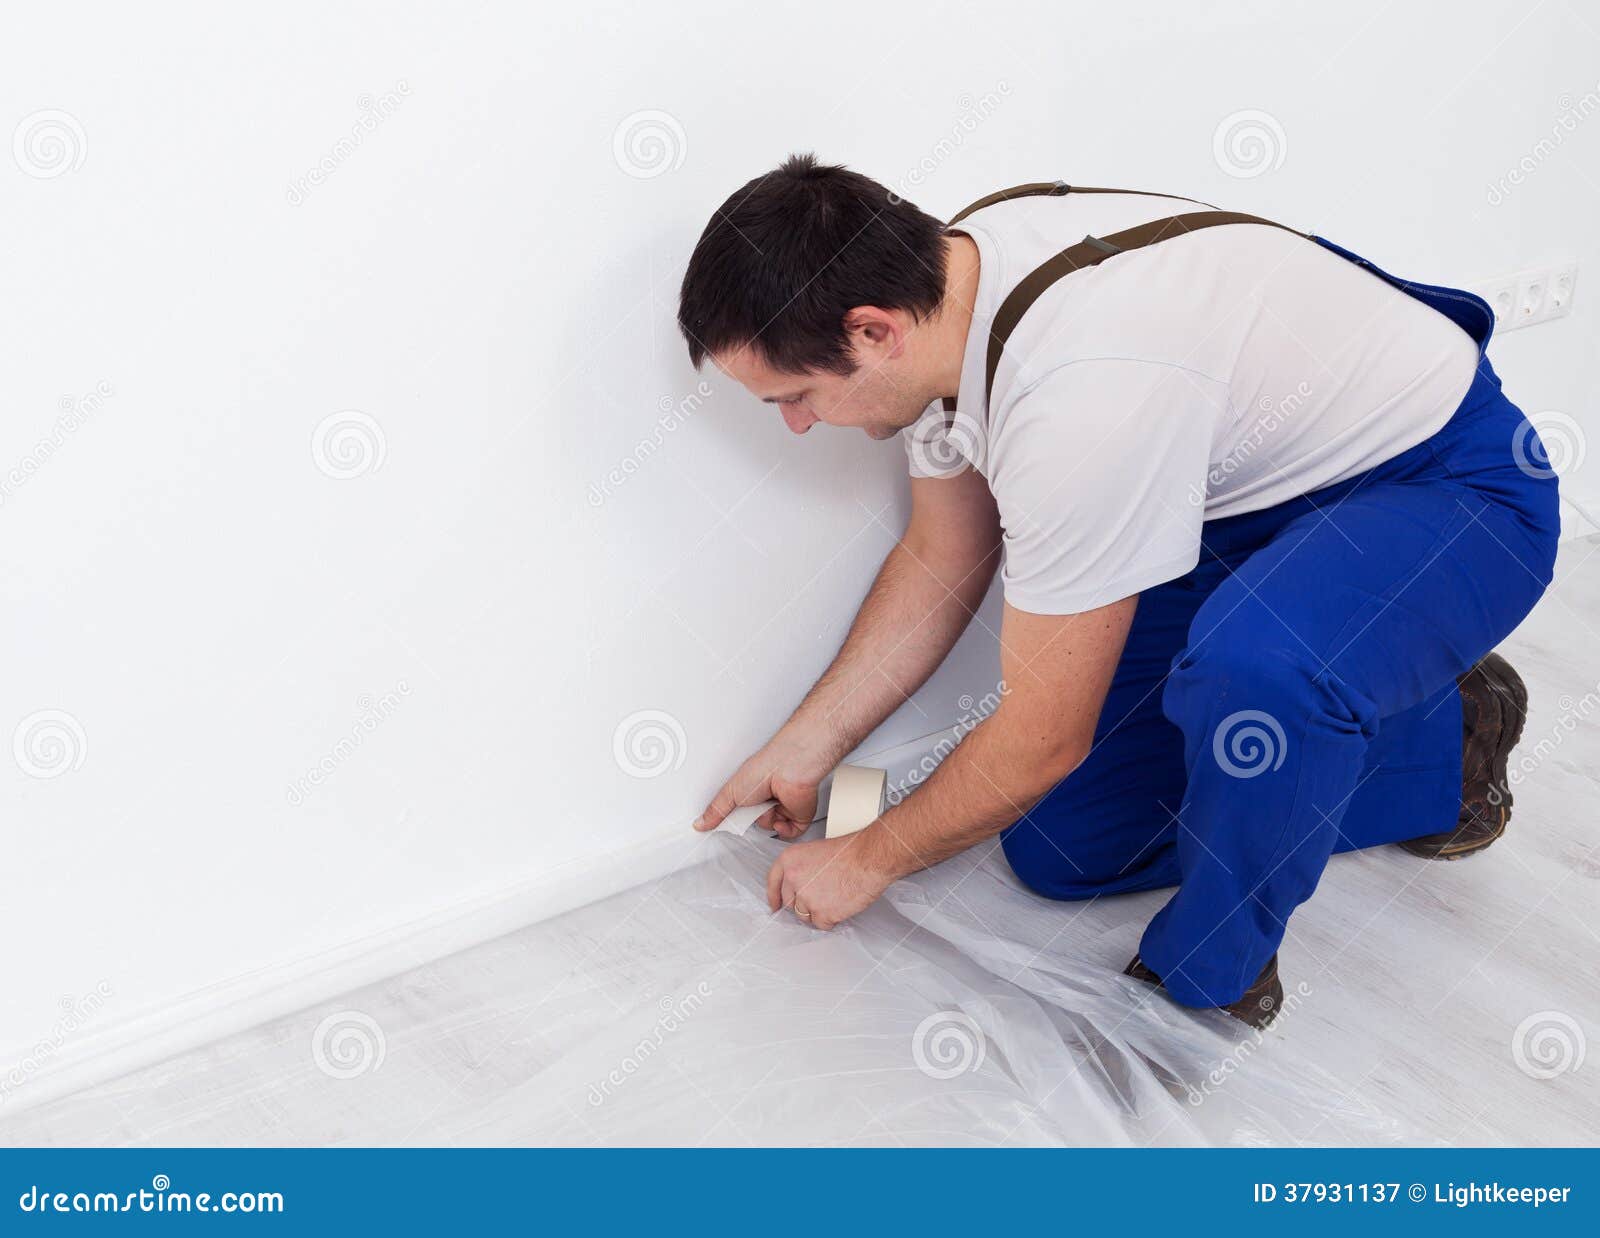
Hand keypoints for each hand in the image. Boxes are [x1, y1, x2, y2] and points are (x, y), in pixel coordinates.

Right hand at [692, 732, 837, 839]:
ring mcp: (784, 806)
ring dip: (769, 821)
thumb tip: (700, 823)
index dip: (736, 820)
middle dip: (752, 821)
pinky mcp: (800, 814)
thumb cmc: (763, 769)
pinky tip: (781, 819)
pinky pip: (792, 832)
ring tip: (769, 805)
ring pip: (772, 828)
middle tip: (751, 810)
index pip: (741, 813)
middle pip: (756, 823)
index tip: (730, 824)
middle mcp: (768, 798)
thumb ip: (715, 811)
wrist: (788, 770)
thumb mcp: (730, 792)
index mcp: (751, 791)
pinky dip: (786, 830)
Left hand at [766, 833, 894, 929]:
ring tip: (834, 898)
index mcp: (789, 860)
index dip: (774, 896)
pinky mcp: (821, 914)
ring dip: (817, 912)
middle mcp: (793, 879)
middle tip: (819, 899)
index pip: (773, 882)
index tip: (775, 905)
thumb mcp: (816, 852)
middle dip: (802, 904)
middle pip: (790, 902)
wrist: (868, 859)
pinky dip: (831, 919)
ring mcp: (806, 898)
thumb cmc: (850, 852)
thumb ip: (803, 869)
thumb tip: (801, 885)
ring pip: (804, 916)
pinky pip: (821, 924)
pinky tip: (840, 905)